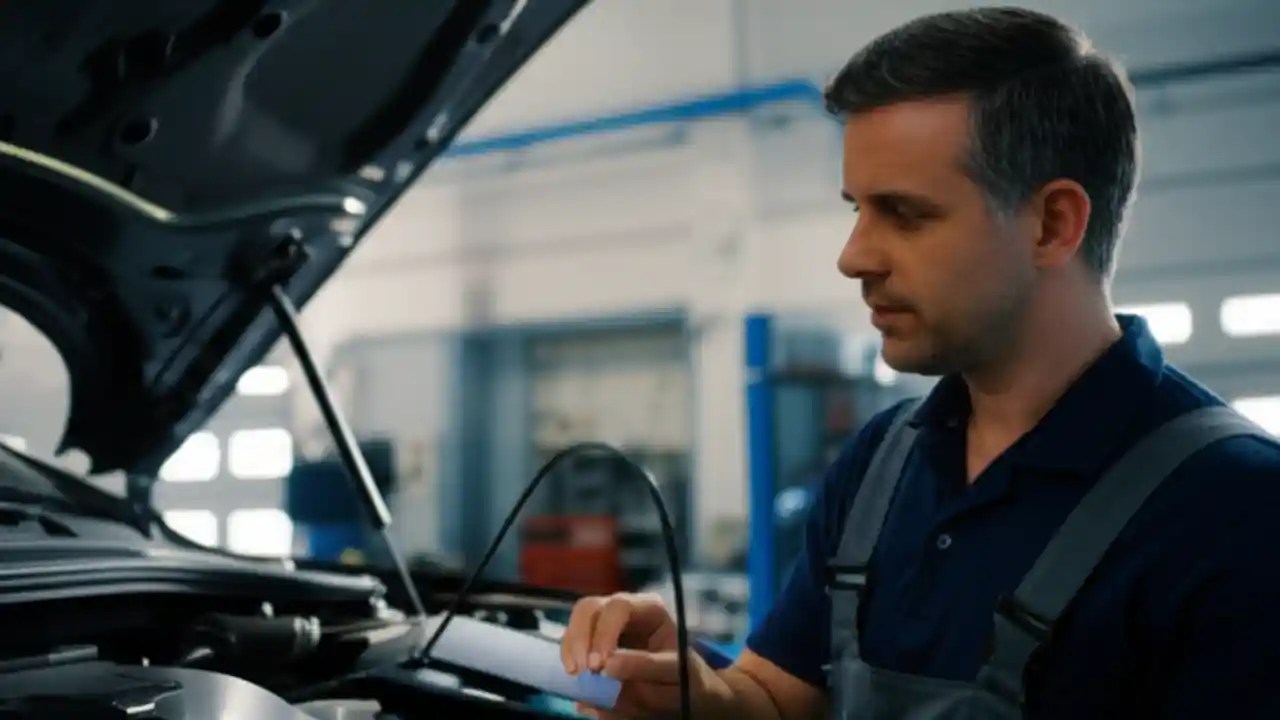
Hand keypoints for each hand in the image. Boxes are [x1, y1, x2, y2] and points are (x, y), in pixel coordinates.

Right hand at [559, 592, 730, 718]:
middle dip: (582, 637)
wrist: (681, 690)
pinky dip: (568, 653)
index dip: (604, 633)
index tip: (599, 666)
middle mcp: (625, 608)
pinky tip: (573, 674)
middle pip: (591, 607)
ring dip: (572, 645)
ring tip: (575, 674)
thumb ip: (643, 667)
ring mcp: (606, 621)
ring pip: (578, 618)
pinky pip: (573, 636)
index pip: (620, 607)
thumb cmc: (681, 677)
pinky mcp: (593, 638)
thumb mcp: (672, 673)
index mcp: (650, 609)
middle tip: (583, 671)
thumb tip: (606, 667)